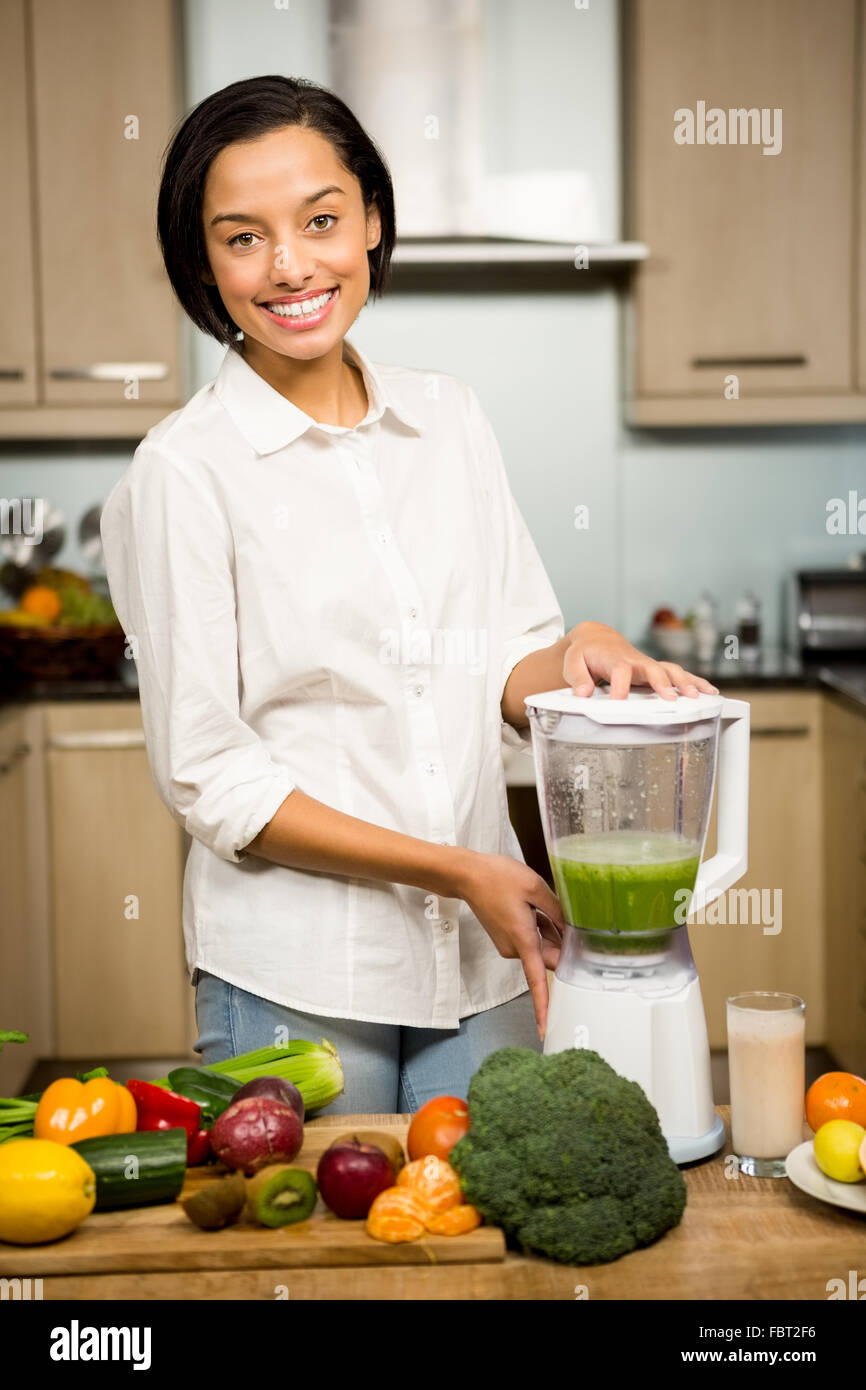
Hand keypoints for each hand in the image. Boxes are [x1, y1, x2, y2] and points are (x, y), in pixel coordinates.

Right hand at [457, 852, 566, 1041]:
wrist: (467, 875)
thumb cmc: (498, 878)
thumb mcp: (534, 888)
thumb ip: (556, 911)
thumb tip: (572, 930)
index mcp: (523, 940)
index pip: (537, 980)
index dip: (543, 1006)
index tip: (545, 1029)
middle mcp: (514, 948)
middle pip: (548, 957)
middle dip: (560, 941)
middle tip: (559, 911)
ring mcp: (508, 945)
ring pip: (541, 946)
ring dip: (548, 930)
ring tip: (538, 902)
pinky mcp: (506, 939)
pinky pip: (531, 940)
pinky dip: (538, 928)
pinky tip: (533, 907)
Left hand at [564, 620, 718, 700]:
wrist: (598, 639)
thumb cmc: (585, 653)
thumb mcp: (572, 662)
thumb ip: (577, 678)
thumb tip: (582, 694)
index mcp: (614, 659)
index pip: (619, 670)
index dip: (620, 686)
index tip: (620, 702)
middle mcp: (635, 661)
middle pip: (652, 669)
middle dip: (663, 683)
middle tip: (672, 699)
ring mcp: (648, 665)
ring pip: (671, 670)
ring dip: (686, 682)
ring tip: (700, 696)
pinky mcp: (656, 671)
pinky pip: (678, 674)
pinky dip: (695, 681)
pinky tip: (710, 692)